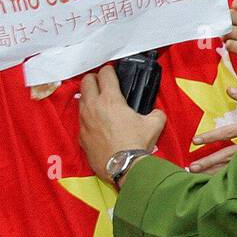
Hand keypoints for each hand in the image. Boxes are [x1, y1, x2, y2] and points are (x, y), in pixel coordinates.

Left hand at [78, 64, 166, 184]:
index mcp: (110, 99)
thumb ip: (155, 113)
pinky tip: (97, 123)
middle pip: (86, 81)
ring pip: (81, 99)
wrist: (123, 167)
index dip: (110, 70)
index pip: (105, 74)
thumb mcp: (155, 124)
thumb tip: (154, 113)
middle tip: (103, 83)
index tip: (113, 72)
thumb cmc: (136, 144)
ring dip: (89, 96)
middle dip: (95, 78)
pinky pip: (81, 119)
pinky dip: (88, 117)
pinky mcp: (80, 135)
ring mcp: (84, 121)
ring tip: (99, 102)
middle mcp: (93, 106)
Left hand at [188, 86, 236, 172]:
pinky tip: (218, 180)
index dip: (211, 136)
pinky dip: (230, 175)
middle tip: (191, 168)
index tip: (195, 140)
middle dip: (210, 162)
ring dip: (217, 171)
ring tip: (200, 176)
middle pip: (229, 155)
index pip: (229, 132)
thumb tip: (229, 90)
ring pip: (236, 166)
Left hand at [227, 0, 236, 84]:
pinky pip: (230, 44)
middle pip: (232, 16)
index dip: (235, 6)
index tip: (235, 14)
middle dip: (227, 24)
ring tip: (233, 41)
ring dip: (226, 37)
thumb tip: (220, 13)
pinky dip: (229, 47)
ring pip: (229, 31)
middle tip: (230, 31)